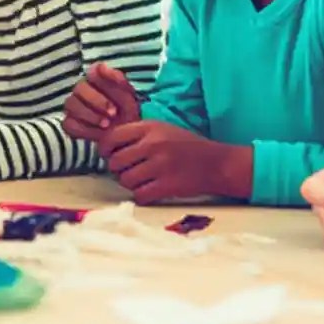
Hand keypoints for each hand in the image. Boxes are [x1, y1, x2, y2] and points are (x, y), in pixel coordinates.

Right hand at [62, 64, 141, 140]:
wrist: (125, 136)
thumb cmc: (127, 113)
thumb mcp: (129, 97)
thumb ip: (117, 80)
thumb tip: (102, 67)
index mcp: (97, 79)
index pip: (94, 71)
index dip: (105, 80)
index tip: (119, 90)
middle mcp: (82, 89)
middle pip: (79, 88)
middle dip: (97, 101)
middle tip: (113, 113)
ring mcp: (73, 106)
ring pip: (71, 105)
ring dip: (91, 116)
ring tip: (106, 125)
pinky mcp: (69, 123)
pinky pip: (69, 124)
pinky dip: (84, 129)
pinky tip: (97, 134)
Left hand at [100, 121, 250, 204]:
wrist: (218, 163)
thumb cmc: (187, 147)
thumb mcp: (163, 129)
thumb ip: (137, 134)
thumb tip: (106, 146)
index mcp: (150, 128)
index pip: (112, 137)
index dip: (105, 149)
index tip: (108, 155)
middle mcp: (153, 144)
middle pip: (115, 162)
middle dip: (118, 169)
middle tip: (129, 170)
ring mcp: (160, 165)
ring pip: (125, 180)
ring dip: (130, 183)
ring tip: (142, 180)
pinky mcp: (168, 186)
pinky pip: (139, 195)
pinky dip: (142, 196)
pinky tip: (151, 190)